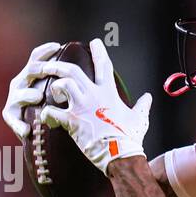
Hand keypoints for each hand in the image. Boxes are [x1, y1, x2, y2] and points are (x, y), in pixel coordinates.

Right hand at [1, 41, 61, 140]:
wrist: (41, 133)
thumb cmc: (54, 108)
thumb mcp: (60, 90)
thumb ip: (68, 78)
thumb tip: (93, 60)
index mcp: (33, 75)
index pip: (37, 58)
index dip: (45, 51)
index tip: (57, 46)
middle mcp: (22, 83)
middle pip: (29, 71)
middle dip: (37, 69)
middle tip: (47, 70)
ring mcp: (15, 99)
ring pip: (20, 94)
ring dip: (28, 94)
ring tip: (38, 96)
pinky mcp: (12, 116)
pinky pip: (14, 120)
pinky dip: (19, 125)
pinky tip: (26, 130)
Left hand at [35, 39, 152, 172]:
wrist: (120, 154)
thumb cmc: (130, 137)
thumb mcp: (140, 119)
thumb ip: (142, 106)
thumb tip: (148, 98)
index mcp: (108, 93)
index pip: (104, 66)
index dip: (99, 51)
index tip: (94, 42)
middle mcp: (93, 96)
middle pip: (72, 70)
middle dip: (58, 65)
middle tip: (48, 65)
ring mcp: (81, 107)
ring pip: (62, 84)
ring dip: (54, 86)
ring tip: (51, 91)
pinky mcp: (71, 121)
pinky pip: (52, 111)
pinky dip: (47, 113)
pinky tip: (48, 117)